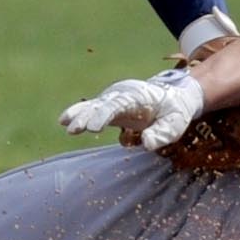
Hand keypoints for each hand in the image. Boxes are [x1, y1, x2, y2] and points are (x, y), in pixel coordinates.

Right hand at [59, 69, 203, 151]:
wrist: (174, 97)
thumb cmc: (175, 111)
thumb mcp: (176, 123)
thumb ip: (162, 133)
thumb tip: (146, 144)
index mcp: (138, 96)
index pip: (117, 105)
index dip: (104, 115)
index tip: (93, 127)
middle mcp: (122, 95)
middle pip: (101, 105)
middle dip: (86, 116)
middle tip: (73, 129)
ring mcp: (115, 100)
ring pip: (93, 106)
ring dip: (79, 115)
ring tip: (64, 124)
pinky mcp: (110, 107)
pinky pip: (92, 109)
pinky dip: (79, 114)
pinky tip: (63, 121)